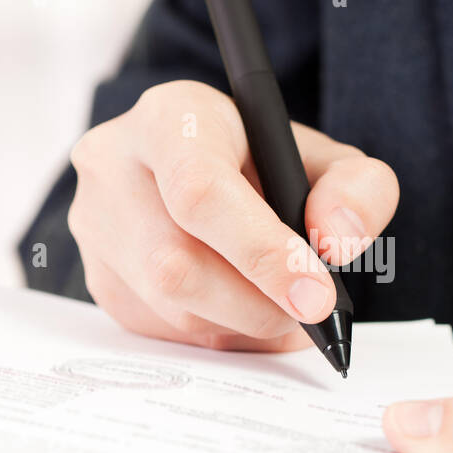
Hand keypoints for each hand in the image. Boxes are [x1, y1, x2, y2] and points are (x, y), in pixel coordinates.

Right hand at [68, 80, 397, 349]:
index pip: (200, 191)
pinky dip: (220, 334)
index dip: (262, 252)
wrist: (204, 165)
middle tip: (313, 313)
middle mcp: (113, 167)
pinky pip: (162, 331)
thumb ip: (357, 188)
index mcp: (168, 118)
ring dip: (243, 325)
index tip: (317, 296)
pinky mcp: (100, 280)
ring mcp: (95, 228)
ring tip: (286, 309)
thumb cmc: (264, 161)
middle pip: (176, 263)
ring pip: (170, 308)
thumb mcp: (325, 157)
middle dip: (259, 303)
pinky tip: (246, 312)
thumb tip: (337, 242)